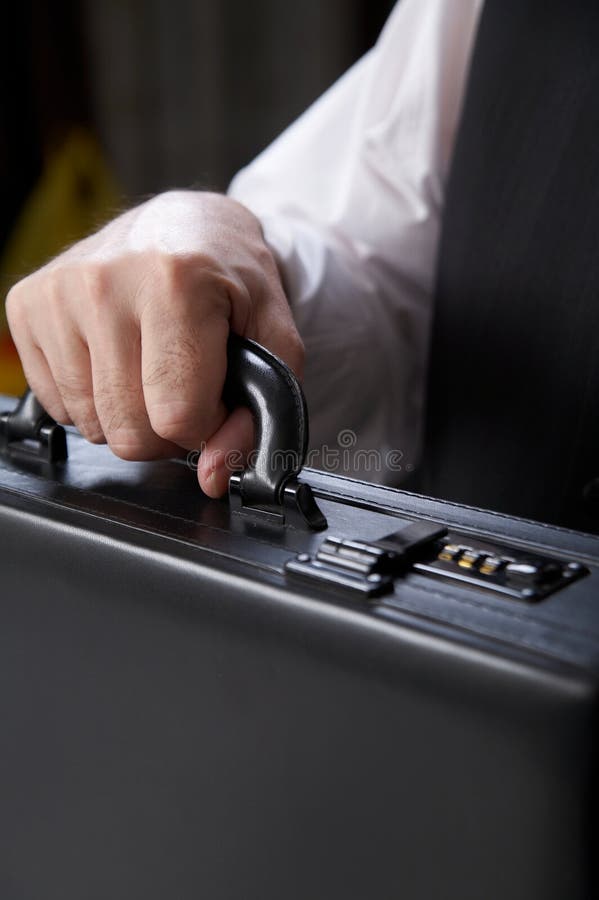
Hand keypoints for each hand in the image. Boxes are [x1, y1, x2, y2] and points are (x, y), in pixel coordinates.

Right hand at [6, 190, 302, 495]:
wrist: (189, 223)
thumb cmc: (232, 279)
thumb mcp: (272, 338)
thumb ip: (259, 413)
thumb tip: (213, 473)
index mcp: (177, 282)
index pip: (178, 416)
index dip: (206, 426)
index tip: (216, 397)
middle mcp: (106, 283)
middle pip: (129, 431)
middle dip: (166, 429)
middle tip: (183, 386)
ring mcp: (59, 293)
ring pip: (91, 425)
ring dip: (128, 415)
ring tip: (151, 368)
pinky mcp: (27, 304)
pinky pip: (59, 405)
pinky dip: (93, 400)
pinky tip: (116, 359)